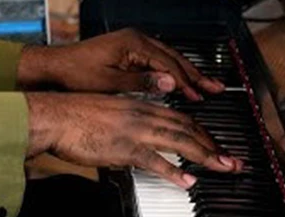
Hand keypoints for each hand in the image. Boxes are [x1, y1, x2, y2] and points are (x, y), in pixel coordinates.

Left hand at [18, 28, 224, 99]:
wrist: (53, 68)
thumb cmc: (74, 73)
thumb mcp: (109, 82)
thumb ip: (141, 82)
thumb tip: (170, 83)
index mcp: (132, 42)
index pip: (168, 63)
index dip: (186, 81)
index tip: (199, 96)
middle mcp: (134, 39)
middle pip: (172, 56)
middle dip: (194, 74)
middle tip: (214, 89)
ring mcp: (131, 43)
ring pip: (167, 57)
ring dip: (185, 72)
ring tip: (204, 86)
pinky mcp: (127, 51)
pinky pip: (156, 59)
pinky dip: (170, 71)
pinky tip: (178, 82)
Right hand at [25, 92, 242, 188]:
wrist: (52, 114)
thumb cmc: (72, 113)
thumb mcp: (107, 111)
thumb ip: (127, 123)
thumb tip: (136, 141)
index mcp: (137, 104)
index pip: (179, 116)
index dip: (202, 131)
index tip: (214, 144)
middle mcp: (141, 114)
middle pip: (187, 128)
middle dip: (213, 145)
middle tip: (232, 160)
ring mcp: (134, 130)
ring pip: (180, 141)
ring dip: (206, 155)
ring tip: (224, 168)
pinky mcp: (124, 147)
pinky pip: (156, 160)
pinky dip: (175, 171)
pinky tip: (188, 180)